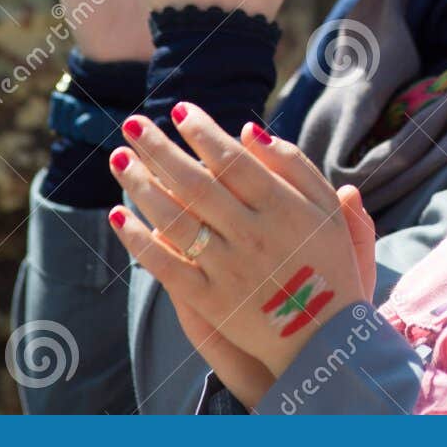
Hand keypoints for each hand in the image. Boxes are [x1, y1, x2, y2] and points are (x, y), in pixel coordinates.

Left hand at [105, 105, 371, 384]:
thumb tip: (248, 129)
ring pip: (176, 220)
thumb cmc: (327, 262)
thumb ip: (293, 165)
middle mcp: (253, 234)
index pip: (233, 160)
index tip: (179, 110)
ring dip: (142, 187)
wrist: (325, 337)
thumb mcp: (325, 208)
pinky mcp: (210, 302)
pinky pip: (167, 266)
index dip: (203, 132)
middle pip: (196, 184)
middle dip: (160, 150)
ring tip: (120, 159)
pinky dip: (140, 241)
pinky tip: (119, 216)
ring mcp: (229, 269)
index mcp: (283, 207)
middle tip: (132, 124)